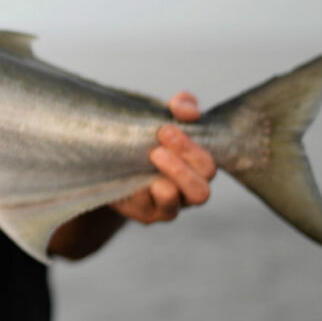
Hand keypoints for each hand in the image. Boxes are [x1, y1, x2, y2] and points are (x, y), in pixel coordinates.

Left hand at [110, 91, 215, 223]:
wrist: (114, 159)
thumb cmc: (147, 136)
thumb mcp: (164, 115)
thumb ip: (182, 106)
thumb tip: (189, 111)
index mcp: (197, 169)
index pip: (207, 166)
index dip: (191, 148)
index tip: (166, 128)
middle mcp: (187, 192)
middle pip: (201, 191)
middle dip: (181, 166)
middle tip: (157, 145)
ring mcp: (167, 207)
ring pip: (176, 204)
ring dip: (168, 180)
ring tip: (152, 157)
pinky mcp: (145, 214)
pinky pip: (146, 209)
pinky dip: (140, 193)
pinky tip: (132, 178)